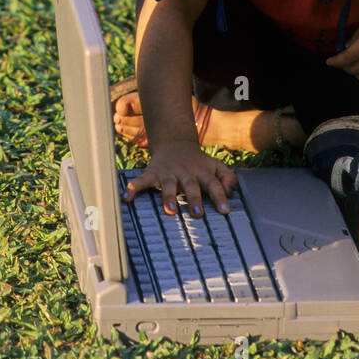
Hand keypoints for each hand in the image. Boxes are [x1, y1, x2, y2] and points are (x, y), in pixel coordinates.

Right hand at [123, 140, 238, 217]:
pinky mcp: (153, 173)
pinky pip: (142, 180)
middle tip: (197, 214)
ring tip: (170, 211)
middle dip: (194, 199)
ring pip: (168, 185)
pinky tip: (127, 198)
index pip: (214, 185)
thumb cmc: (199, 163)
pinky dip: (133, 188)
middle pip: (191, 186)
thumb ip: (228, 178)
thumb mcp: (216, 166)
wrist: (175, 144)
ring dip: (169, 197)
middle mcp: (186, 173)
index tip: (224, 211)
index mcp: (203, 173)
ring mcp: (168, 173)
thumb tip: (231, 192)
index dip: (220, 196)